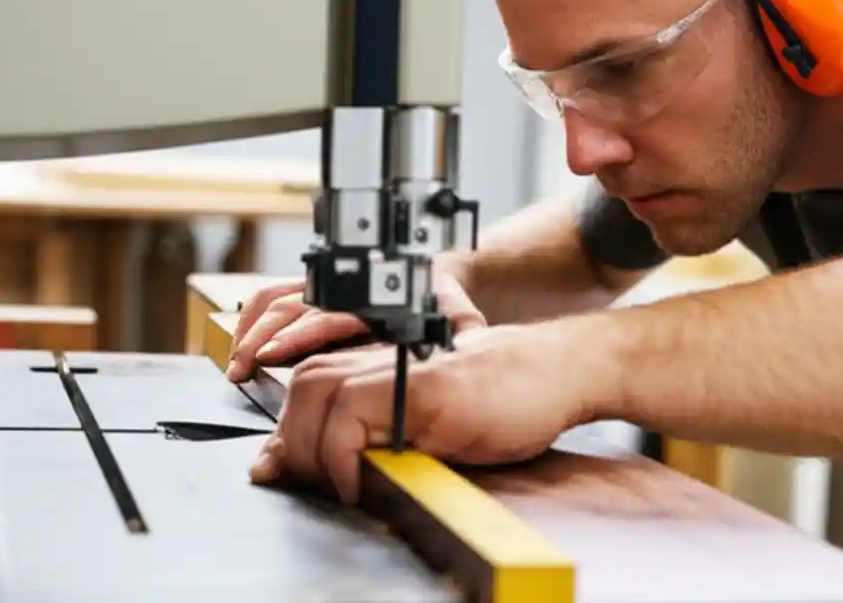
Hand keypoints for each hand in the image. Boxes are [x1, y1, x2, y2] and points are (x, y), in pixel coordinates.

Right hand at [226, 271, 487, 382]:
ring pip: (276, 299)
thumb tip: (465, 336)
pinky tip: (242, 346)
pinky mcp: (309, 290)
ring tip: (239, 364)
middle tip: (246, 368)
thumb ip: (460, 325)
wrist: (432, 271)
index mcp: (374, 292)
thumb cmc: (440, 297)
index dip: (298, 335)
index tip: (273, 355)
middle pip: (292, 306)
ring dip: (251, 330)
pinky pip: (271, 297)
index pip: (328, 312)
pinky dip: (251, 319)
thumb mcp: (457, 313)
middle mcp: (342, 286)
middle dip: (264, 337)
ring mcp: (322, 285)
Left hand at [247, 321, 615, 503]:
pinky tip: (359, 483)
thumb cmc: (504, 399)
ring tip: (337, 485)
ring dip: (312, 448)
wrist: (558, 373)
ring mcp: (403, 367)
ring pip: (316, 392)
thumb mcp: (433, 423)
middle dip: (294, 441)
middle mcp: (385, 356)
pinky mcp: (423, 386)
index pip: (310, 384)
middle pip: (304, 386)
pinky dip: (340, 455)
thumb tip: (334, 470)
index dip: (291, 430)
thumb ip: (383, 434)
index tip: (284, 470)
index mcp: (385, 363)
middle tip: (315, 485)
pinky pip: (352, 416)